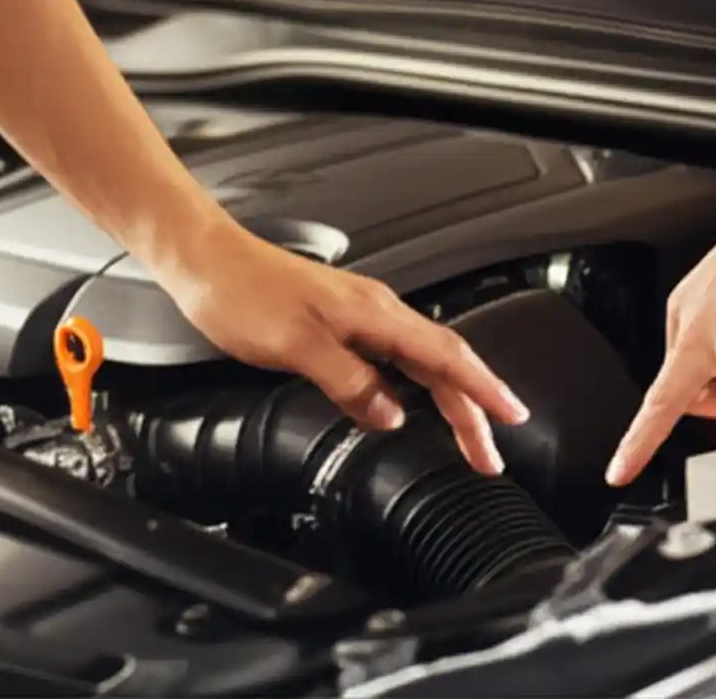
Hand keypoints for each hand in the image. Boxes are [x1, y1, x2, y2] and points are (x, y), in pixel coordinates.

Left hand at [152, 217, 529, 475]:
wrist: (204, 260)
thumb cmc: (241, 291)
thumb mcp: (295, 345)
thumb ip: (349, 381)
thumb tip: (390, 414)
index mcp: (375, 314)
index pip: (447, 357)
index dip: (483, 391)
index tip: (511, 417)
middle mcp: (376, 313)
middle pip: (443, 365)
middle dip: (473, 410)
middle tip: (489, 455)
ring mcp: (360, 318)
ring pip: (422, 364)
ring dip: (449, 401)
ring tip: (466, 437)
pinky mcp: (341, 325)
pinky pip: (395, 361)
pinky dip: (416, 388)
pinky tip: (411, 406)